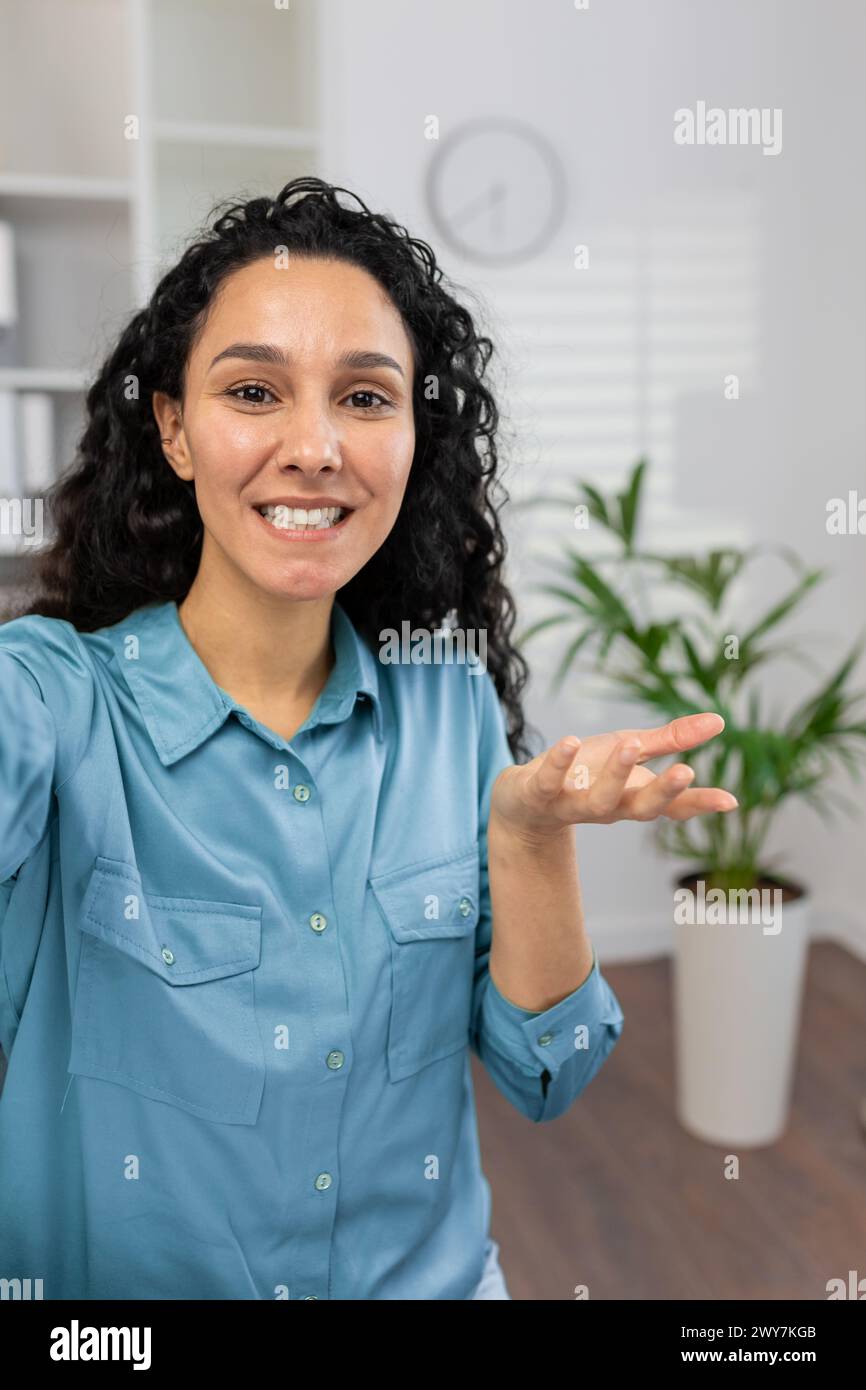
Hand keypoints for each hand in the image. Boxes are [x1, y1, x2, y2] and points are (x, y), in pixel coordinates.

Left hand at [490, 712, 736, 842]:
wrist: (523, 801)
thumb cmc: (583, 773)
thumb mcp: (628, 750)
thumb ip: (670, 740)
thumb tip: (719, 721)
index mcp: (633, 797)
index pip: (673, 806)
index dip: (700, 804)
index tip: (730, 800)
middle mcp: (608, 807)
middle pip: (640, 808)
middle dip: (663, 792)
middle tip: (687, 771)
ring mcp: (572, 805)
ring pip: (598, 801)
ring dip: (616, 775)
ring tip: (631, 745)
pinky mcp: (538, 795)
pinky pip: (549, 782)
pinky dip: (558, 764)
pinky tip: (570, 742)